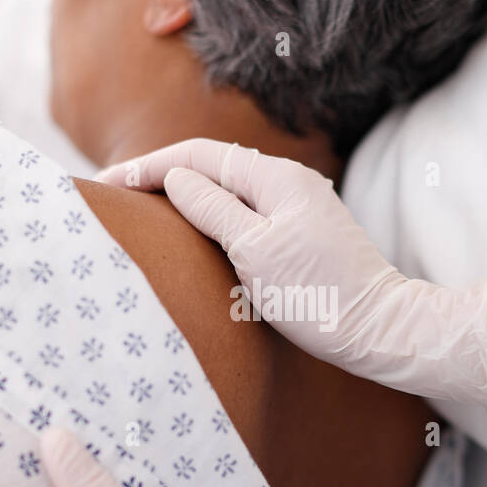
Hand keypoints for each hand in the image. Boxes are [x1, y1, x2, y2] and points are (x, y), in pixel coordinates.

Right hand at [97, 138, 486, 404]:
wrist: (381, 330)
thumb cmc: (321, 296)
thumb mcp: (254, 250)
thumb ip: (212, 209)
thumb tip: (176, 178)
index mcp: (276, 178)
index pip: (197, 156)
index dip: (148, 167)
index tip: (106, 184)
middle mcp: (289, 184)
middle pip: (212, 169)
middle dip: (162, 177)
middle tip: (114, 196)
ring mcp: (298, 210)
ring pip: (228, 193)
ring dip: (185, 198)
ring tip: (143, 212)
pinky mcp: (303, 237)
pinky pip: (245, 216)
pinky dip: (211, 220)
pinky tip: (193, 237)